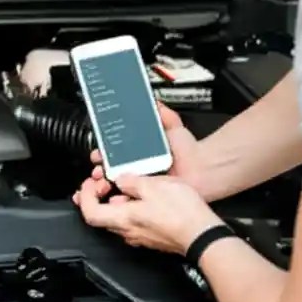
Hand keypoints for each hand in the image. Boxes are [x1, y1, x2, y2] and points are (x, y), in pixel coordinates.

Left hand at [75, 173, 223, 254]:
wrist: (203, 235)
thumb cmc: (182, 213)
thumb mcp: (153, 186)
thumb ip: (131, 181)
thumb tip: (120, 180)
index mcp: (123, 219)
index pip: (89, 212)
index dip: (85, 196)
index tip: (92, 182)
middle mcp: (128, 232)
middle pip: (101, 216)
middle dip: (98, 196)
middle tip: (106, 181)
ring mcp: (140, 237)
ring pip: (118, 219)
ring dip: (115, 201)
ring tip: (126, 186)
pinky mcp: (152, 237)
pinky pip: (133, 223)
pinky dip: (130, 209)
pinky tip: (143, 198)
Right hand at [76, 100, 210, 204]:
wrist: (204, 168)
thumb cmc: (190, 150)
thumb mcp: (172, 126)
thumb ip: (162, 114)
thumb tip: (154, 100)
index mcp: (139, 152)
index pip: (113, 153)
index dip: (102, 154)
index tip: (97, 154)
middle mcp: (137, 168)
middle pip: (110, 171)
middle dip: (99, 170)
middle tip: (98, 169)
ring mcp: (141, 184)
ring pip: (116, 186)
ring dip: (105, 186)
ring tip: (103, 183)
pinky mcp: (147, 198)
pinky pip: (129, 201)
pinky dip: (119, 201)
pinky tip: (114, 197)